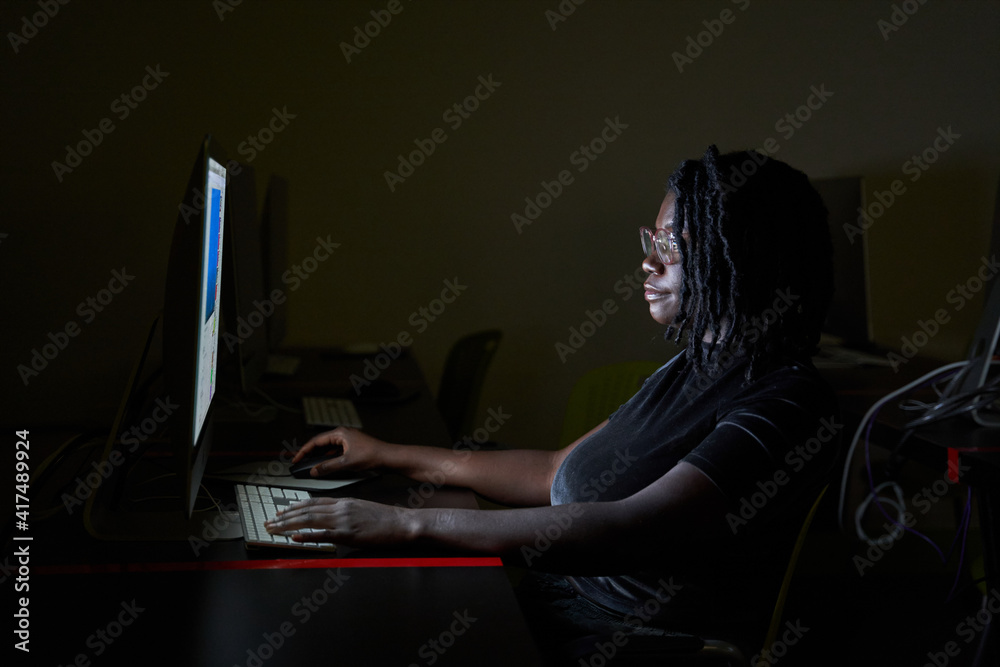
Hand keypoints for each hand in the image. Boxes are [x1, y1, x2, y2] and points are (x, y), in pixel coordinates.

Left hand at [264, 497, 417, 546]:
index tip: (282, 511)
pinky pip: (323, 535)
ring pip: (309, 519)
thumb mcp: (363, 508)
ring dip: (288, 525)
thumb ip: (346, 511)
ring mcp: (343, 520)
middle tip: (270, 521)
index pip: (314, 501)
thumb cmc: (385, 518)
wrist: (401, 522)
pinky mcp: (348, 534)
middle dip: (285, 516)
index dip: (295, 506)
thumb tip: (333, 519)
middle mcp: (340, 508)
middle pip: (307, 510)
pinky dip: (306, 536)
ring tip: (274, 528)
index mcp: (344, 501)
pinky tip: (294, 538)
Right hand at [292, 427, 386, 476]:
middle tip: (300, 462)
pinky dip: (329, 459)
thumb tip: (314, 470)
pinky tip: (326, 466)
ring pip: (328, 449)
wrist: (389, 458)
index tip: (296, 459)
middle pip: (321, 444)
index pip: (316, 441)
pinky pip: (336, 452)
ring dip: (320, 457)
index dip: (304, 451)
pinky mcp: (352, 448)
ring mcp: (348, 441)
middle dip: (310, 454)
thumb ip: (327, 467)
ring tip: (311, 466)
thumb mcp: (346, 463)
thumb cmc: (373, 455)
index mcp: (340, 433)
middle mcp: (343, 434)